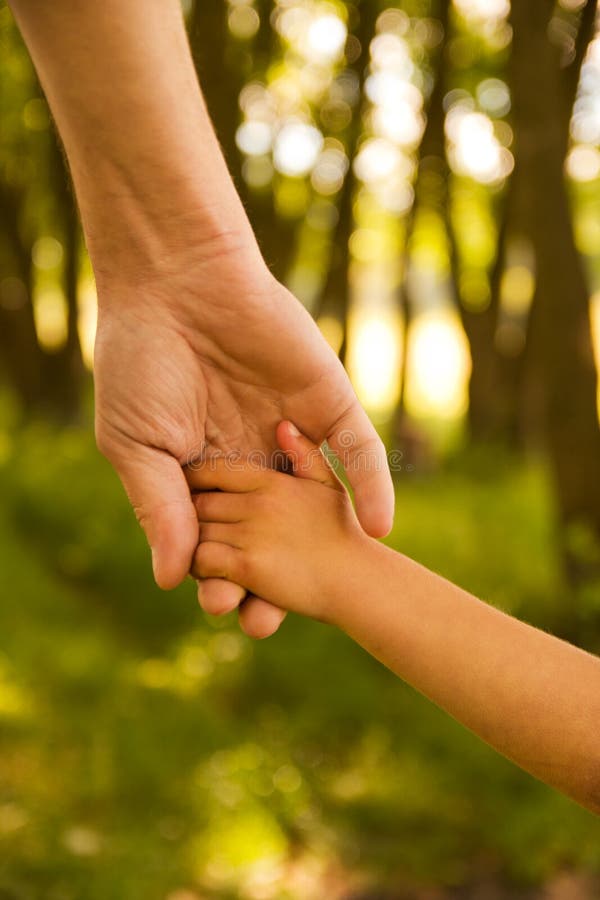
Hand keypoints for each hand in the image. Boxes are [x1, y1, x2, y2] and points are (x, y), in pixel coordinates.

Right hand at [94, 241, 392, 636]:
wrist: (176, 280)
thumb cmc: (142, 360)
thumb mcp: (137, 444)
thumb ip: (160, 509)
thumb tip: (173, 579)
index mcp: (205, 470)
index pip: (221, 538)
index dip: (220, 574)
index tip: (220, 606)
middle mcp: (254, 458)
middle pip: (271, 534)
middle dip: (267, 577)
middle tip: (263, 619)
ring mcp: (294, 433)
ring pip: (316, 504)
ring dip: (320, 548)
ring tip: (318, 596)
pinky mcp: (329, 403)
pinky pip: (359, 450)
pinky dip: (373, 485)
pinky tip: (377, 527)